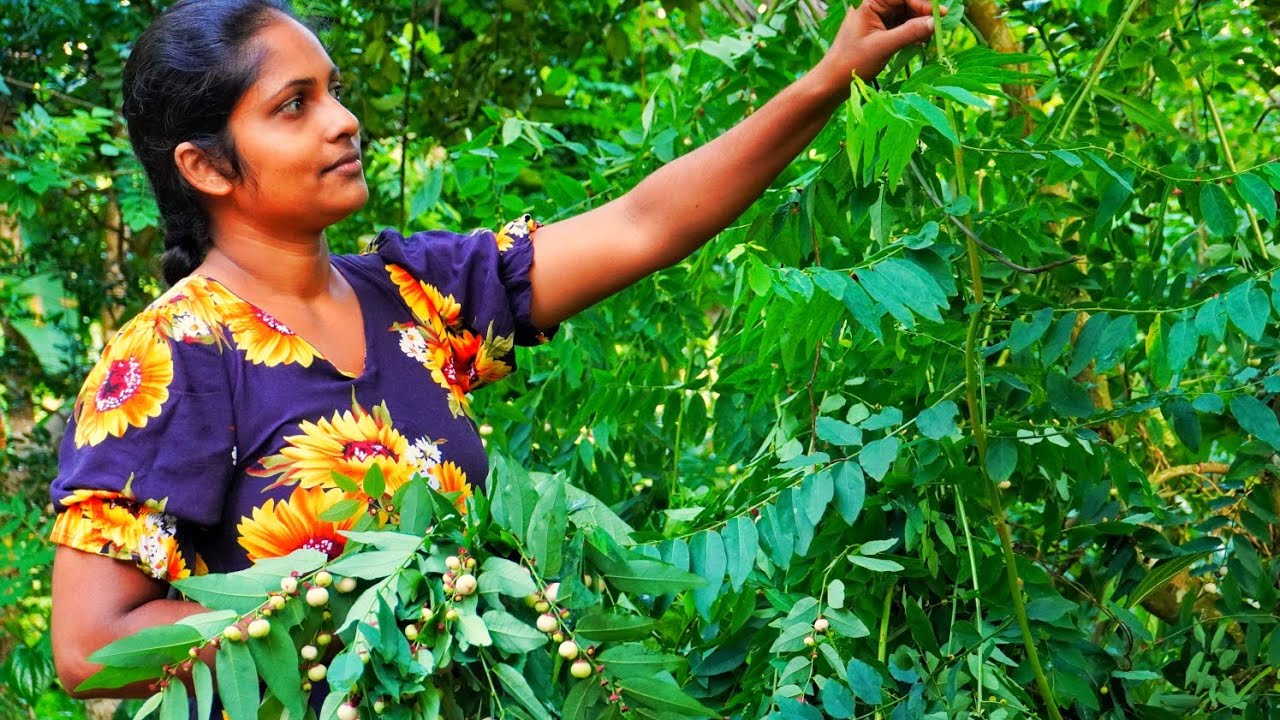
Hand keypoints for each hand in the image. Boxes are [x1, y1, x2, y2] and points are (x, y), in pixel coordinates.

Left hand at [818, 0, 946, 87]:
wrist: (832, 82)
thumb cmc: (852, 62)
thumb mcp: (883, 46)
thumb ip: (909, 32)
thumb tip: (935, 22)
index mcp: (868, 3)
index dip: (922, 3)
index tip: (940, 14)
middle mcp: (872, 7)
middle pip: (905, 3)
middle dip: (922, 13)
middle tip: (940, 25)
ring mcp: (875, 20)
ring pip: (904, 15)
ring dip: (919, 24)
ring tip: (931, 36)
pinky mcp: (879, 32)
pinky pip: (900, 27)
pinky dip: (911, 33)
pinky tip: (922, 42)